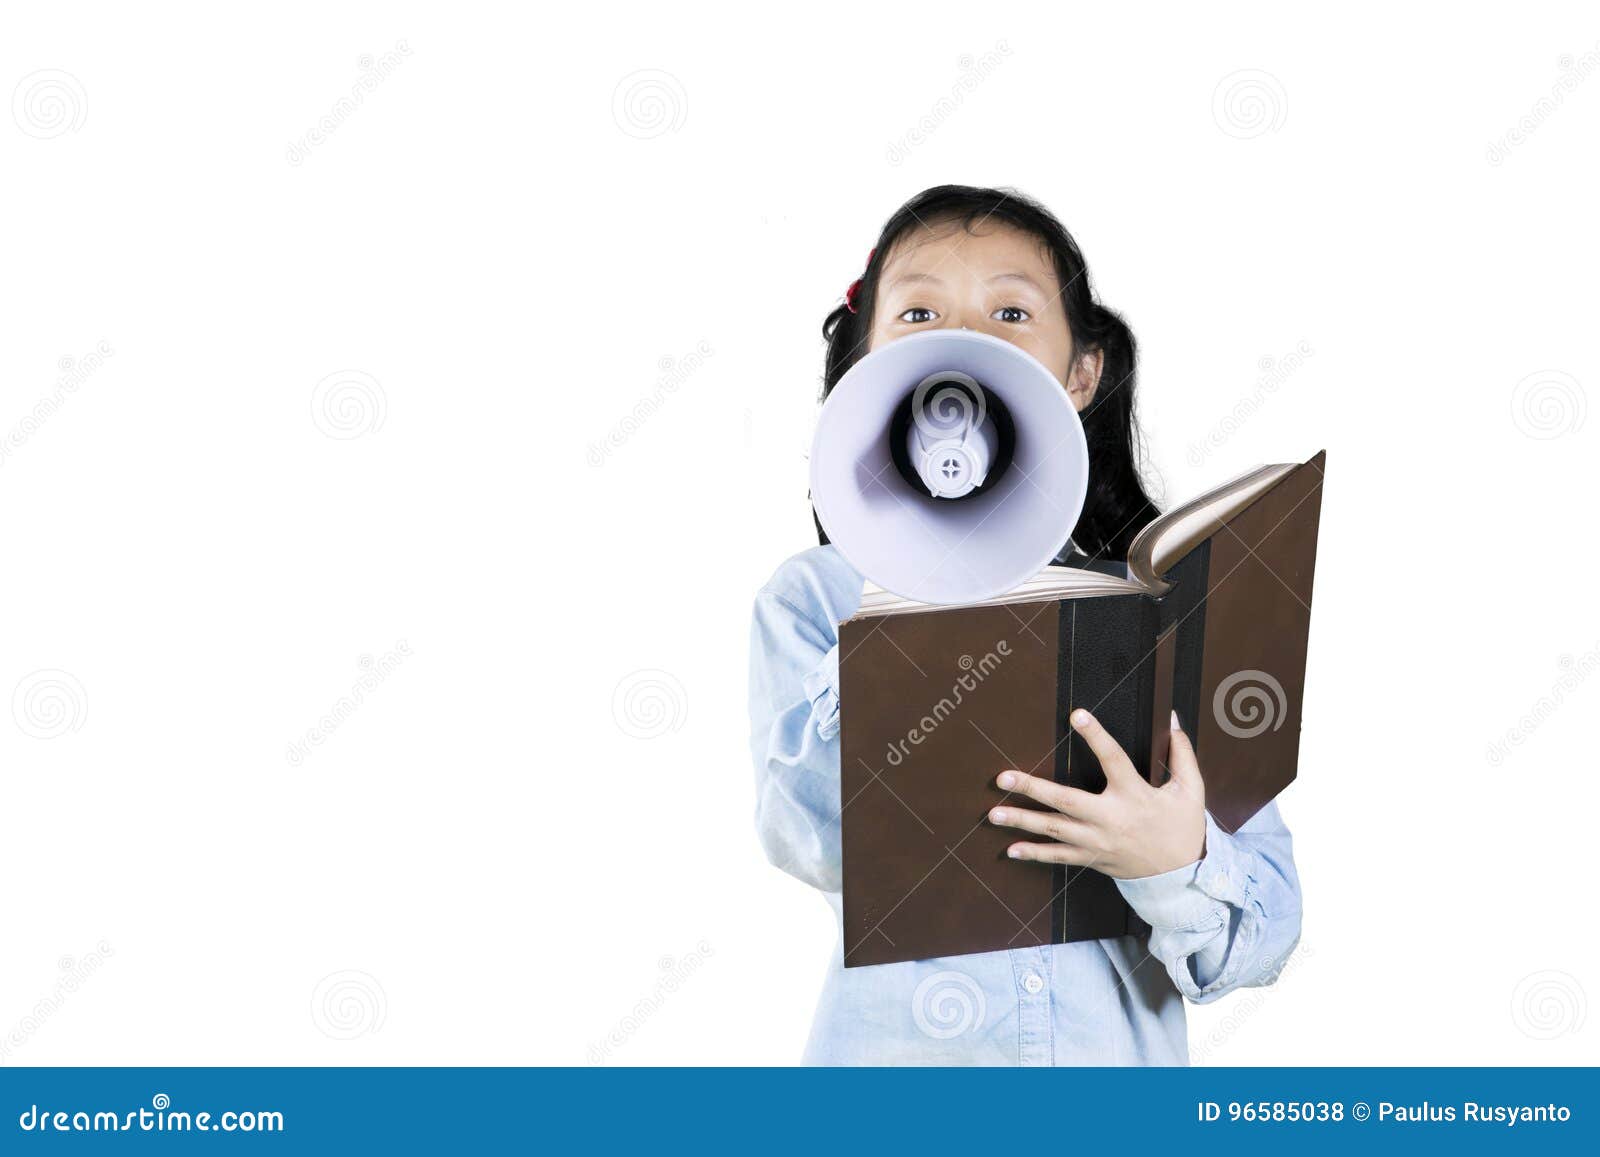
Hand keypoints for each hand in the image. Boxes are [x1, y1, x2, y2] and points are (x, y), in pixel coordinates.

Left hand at [987, 708, 1205, 879]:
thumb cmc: (1184, 827)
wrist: (1184, 875)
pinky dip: (1034, 854)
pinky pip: (1059, 858)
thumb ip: (1182, 752)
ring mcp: (1098, 842)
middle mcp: (1111, 819)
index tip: (1076, 715)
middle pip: (1066, 800)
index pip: (1113, 759)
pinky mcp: (1092, 859)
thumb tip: (1172, 717)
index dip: (1096, 736)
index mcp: (1135, 795)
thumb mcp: (1191, 789)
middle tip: (1003, 777)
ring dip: (1022, 821)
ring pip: (1054, 830)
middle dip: (1033, 788)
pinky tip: (1011, 849)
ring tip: (993, 814)